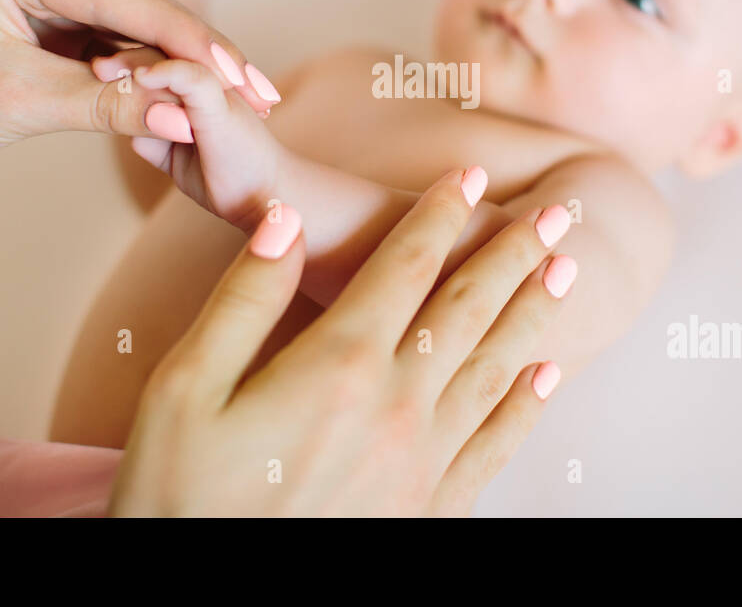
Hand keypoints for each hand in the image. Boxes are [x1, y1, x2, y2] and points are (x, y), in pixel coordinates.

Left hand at [0, 0, 276, 206]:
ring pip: (130, 22)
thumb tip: (186, 118)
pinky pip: (111, 37)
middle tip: (258, 89)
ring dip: (180, 62)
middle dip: (197, 51)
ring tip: (241, 95)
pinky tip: (195, 90)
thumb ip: (107, 106)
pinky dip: (148, 68)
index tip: (242, 75)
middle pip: (135, 3)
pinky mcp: (45, 9)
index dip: (189, 40)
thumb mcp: (18, 103)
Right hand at [109, 168, 575, 516]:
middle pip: (467, 309)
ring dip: (533, 314)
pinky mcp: (427, 510)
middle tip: (555, 214)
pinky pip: (492, 446)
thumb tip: (286, 219)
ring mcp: (419, 462)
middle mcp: (392, 406)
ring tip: (564, 272)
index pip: (404, 267)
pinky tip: (544, 375)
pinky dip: (525, 406)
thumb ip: (243, 298)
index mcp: (335, 364)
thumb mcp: (183, 386)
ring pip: (494, 368)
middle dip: (513, 254)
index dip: (439, 215)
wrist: (197, 601)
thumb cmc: (177, 493)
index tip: (467, 177)